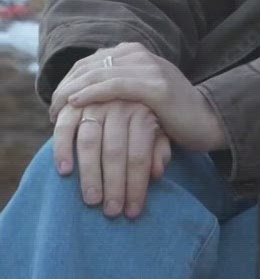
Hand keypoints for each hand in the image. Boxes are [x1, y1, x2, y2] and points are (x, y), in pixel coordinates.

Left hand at [51, 42, 227, 152]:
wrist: (205, 120)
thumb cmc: (167, 113)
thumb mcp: (138, 93)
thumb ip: (115, 84)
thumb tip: (77, 92)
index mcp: (134, 53)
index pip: (88, 62)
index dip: (66, 82)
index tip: (55, 105)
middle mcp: (141, 54)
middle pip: (88, 66)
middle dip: (65, 88)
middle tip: (52, 112)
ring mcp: (149, 67)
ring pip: (97, 74)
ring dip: (71, 93)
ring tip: (57, 112)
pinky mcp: (155, 86)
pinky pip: (114, 85)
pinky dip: (91, 93)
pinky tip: (76, 104)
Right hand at [52, 98, 171, 218]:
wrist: (119, 83)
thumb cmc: (142, 116)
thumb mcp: (159, 128)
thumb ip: (159, 149)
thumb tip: (157, 173)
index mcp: (144, 113)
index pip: (140, 155)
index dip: (137, 185)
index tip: (133, 211)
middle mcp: (120, 107)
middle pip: (116, 152)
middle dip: (114, 186)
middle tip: (112, 212)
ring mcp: (95, 105)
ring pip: (90, 142)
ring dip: (90, 174)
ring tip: (92, 201)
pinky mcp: (73, 105)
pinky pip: (65, 128)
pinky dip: (62, 150)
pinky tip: (65, 172)